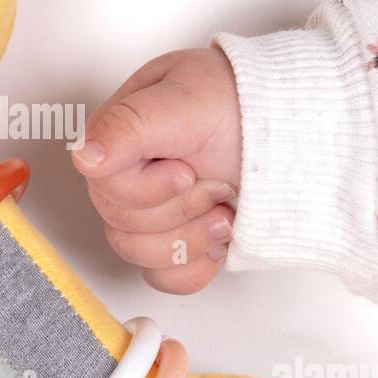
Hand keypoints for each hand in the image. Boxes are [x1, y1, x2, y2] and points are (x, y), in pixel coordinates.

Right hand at [71, 48, 241, 293]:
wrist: (291, 125)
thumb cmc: (242, 100)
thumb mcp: (185, 102)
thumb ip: (129, 126)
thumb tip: (85, 158)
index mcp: (116, 138)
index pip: (105, 189)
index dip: (150, 189)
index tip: (188, 169)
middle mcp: (126, 176)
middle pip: (122, 227)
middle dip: (180, 212)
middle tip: (216, 185)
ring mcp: (150, 211)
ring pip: (140, 256)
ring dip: (192, 240)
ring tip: (226, 212)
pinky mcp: (175, 240)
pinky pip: (162, 277)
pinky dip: (194, 266)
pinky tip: (219, 240)